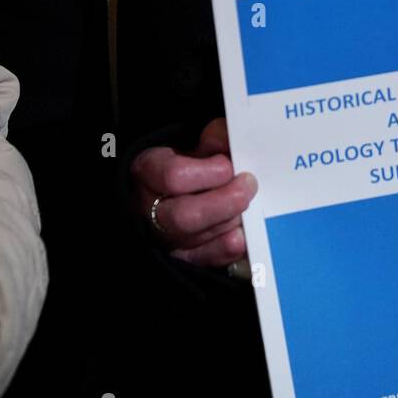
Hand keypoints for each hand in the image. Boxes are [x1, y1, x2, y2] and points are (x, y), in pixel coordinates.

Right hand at [130, 118, 257, 267]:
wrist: (174, 192)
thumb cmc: (189, 165)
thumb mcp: (197, 143)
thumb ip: (217, 137)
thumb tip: (233, 140)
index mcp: (148, 172)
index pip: (174, 176)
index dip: (210, 172)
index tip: (229, 164)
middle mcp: (150, 210)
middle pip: (186, 216)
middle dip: (226, 201)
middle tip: (249, 185)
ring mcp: (164, 239)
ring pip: (200, 238)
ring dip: (233, 219)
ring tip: (246, 202)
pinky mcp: (183, 259)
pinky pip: (209, 259)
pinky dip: (231, 245)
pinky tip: (243, 229)